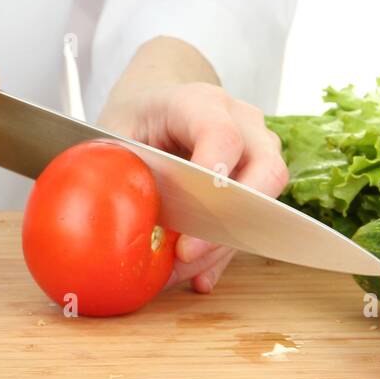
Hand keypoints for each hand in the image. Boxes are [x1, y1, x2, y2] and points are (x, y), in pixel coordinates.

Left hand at [98, 36, 288, 293]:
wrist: (156, 107)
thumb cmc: (136, 118)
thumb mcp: (114, 131)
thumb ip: (118, 168)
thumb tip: (113, 220)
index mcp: (200, 103)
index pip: (223, 134)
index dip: (214, 173)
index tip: (194, 212)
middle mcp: (242, 124)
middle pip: (266, 171)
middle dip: (229, 220)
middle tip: (185, 252)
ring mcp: (257, 153)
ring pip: (264, 206)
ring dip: (222, 245)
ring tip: (179, 271)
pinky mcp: (256, 185)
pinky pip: (249, 225)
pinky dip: (221, 254)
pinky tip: (195, 276)